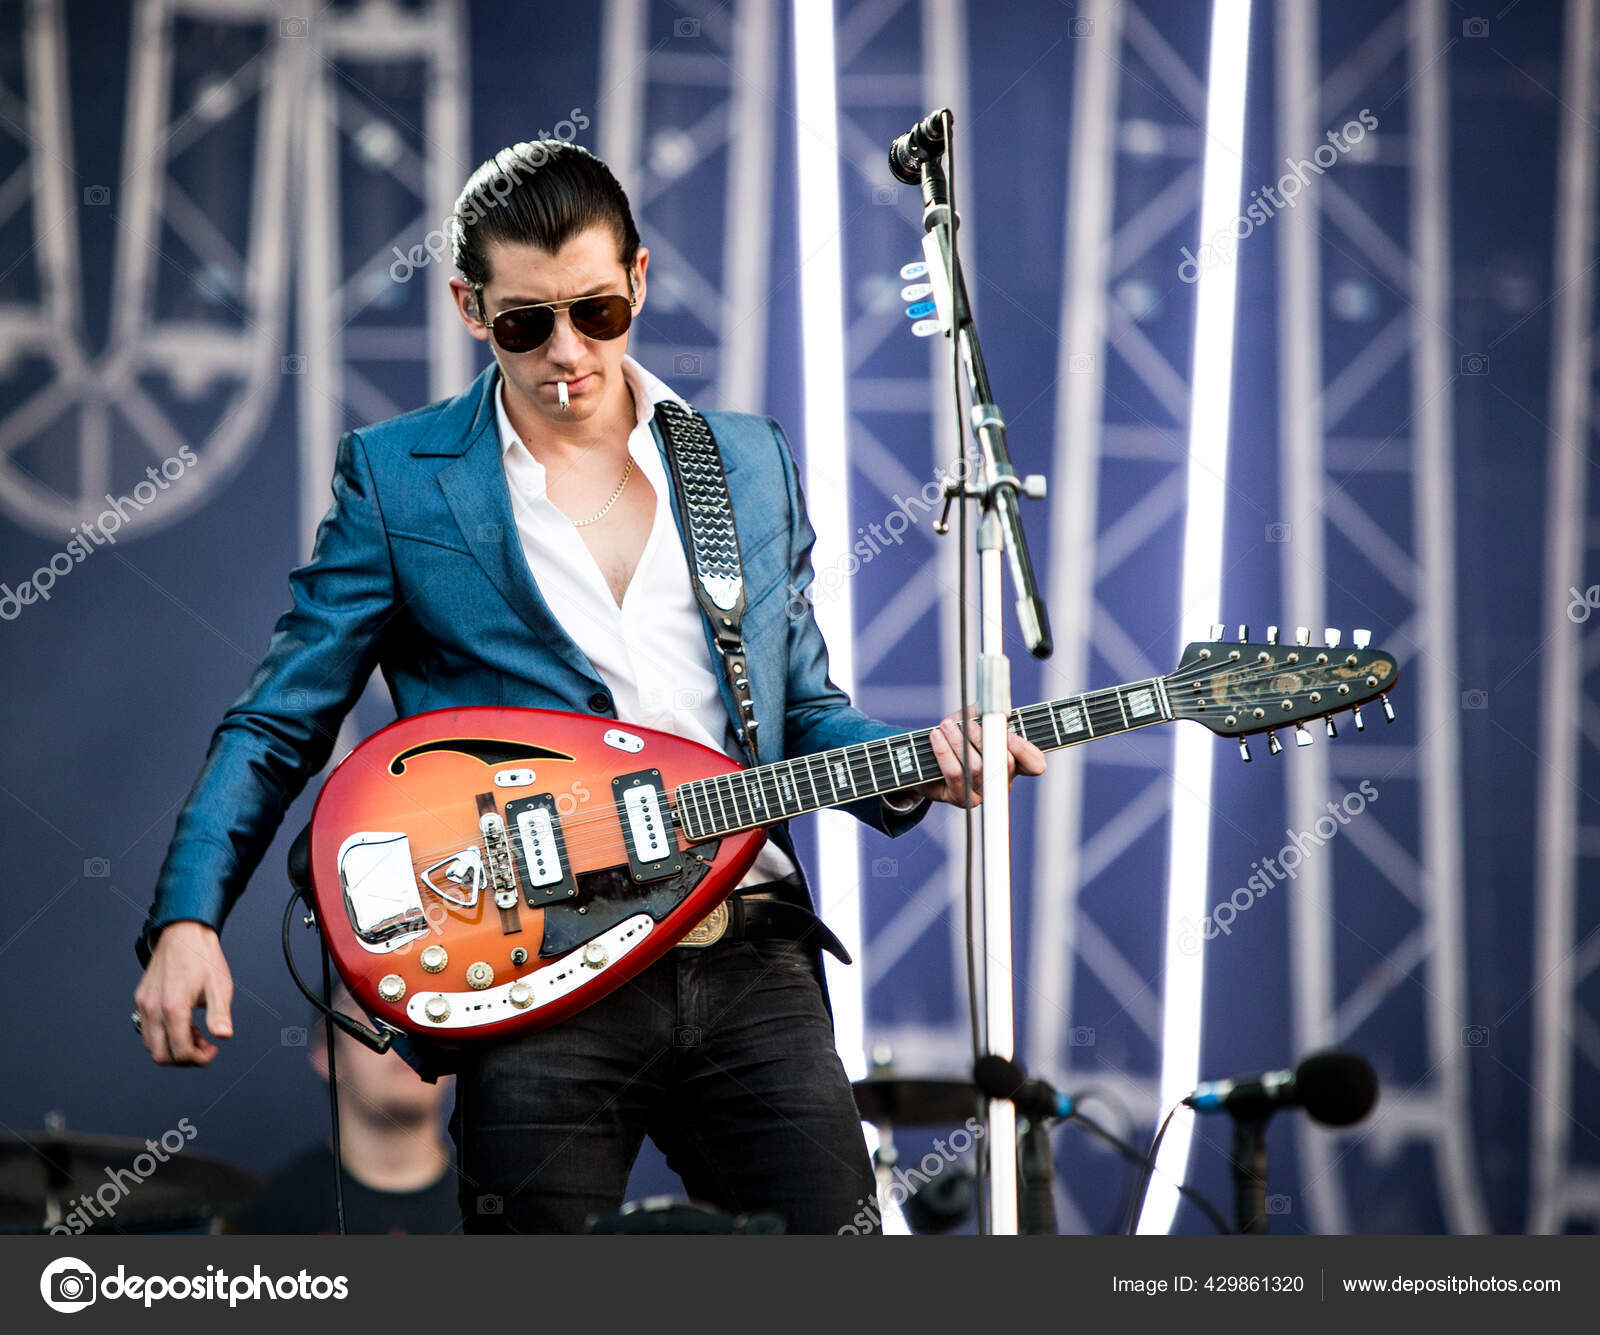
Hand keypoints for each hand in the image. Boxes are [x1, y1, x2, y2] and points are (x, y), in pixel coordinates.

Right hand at [133, 921, 233, 1065]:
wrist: (184, 932)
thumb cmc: (202, 956)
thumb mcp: (219, 985)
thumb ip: (220, 1014)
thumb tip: (223, 1035)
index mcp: (173, 1007)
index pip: (180, 1052)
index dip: (199, 1059)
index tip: (212, 1050)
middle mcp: (153, 1008)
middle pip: (161, 1055)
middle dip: (184, 1058)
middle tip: (202, 1044)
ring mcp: (144, 1004)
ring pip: (151, 1044)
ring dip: (172, 1046)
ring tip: (193, 1030)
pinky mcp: (141, 999)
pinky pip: (147, 1028)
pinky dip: (163, 1034)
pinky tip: (182, 1020)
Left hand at [918, 710, 1046, 807]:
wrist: (928, 759)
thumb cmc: (956, 736)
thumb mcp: (971, 718)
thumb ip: (983, 712)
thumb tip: (990, 706)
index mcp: (1014, 761)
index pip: (1034, 763)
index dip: (1024, 750)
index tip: (1006, 732)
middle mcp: (1001, 780)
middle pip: (1003, 764)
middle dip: (983, 739)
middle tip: (968, 724)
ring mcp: (983, 792)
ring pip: (977, 768)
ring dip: (959, 742)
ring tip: (946, 726)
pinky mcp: (961, 797)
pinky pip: (956, 775)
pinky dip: (944, 753)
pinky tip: (936, 737)